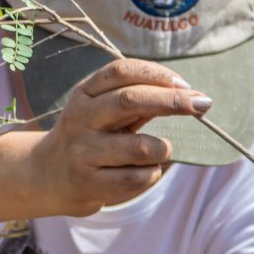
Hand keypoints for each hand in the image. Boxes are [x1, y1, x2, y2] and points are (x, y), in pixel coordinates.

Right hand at [27, 57, 213, 215]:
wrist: (49, 176)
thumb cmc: (93, 137)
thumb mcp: (105, 110)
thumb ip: (138, 99)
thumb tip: (189, 94)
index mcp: (85, 93)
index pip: (120, 71)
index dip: (156, 74)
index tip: (185, 84)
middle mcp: (81, 118)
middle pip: (130, 100)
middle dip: (171, 101)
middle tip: (203, 104)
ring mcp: (83, 152)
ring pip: (139, 147)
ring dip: (163, 147)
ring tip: (164, 149)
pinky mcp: (89, 183)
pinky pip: (137, 178)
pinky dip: (153, 173)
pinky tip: (148, 171)